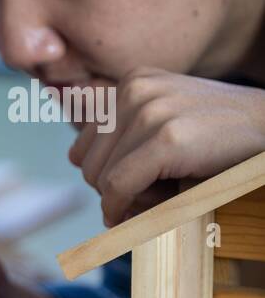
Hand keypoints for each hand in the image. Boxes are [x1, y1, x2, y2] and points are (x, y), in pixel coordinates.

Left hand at [69, 69, 264, 225]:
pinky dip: (122, 209)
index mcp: (131, 82)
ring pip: (99, 178)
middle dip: (112, 191)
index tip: (125, 192)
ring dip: (125, 200)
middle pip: (86, 163)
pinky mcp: (167, 138)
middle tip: (148, 198)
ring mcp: (149, 111)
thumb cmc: (221, 138)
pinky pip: (118, 187)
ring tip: (162, 194)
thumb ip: (126, 134)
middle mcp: (133, 89)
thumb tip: (75, 162)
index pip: (83, 145)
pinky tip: (141, 215)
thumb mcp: (168, 121)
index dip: (102, 177)